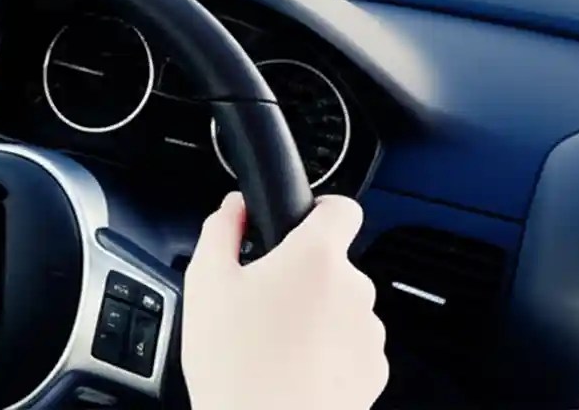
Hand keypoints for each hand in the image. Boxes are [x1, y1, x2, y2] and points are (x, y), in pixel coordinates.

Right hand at [182, 193, 387, 409]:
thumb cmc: (234, 365)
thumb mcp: (205, 284)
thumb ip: (221, 230)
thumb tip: (233, 208)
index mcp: (315, 258)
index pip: (341, 208)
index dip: (318, 211)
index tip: (298, 226)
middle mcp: (353, 290)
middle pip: (333, 265)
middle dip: (302, 277)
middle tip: (262, 303)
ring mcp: (368, 333)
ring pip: (342, 307)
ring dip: (317, 316)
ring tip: (273, 344)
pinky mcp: (373, 371)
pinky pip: (351, 346)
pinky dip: (328, 352)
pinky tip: (293, 369)